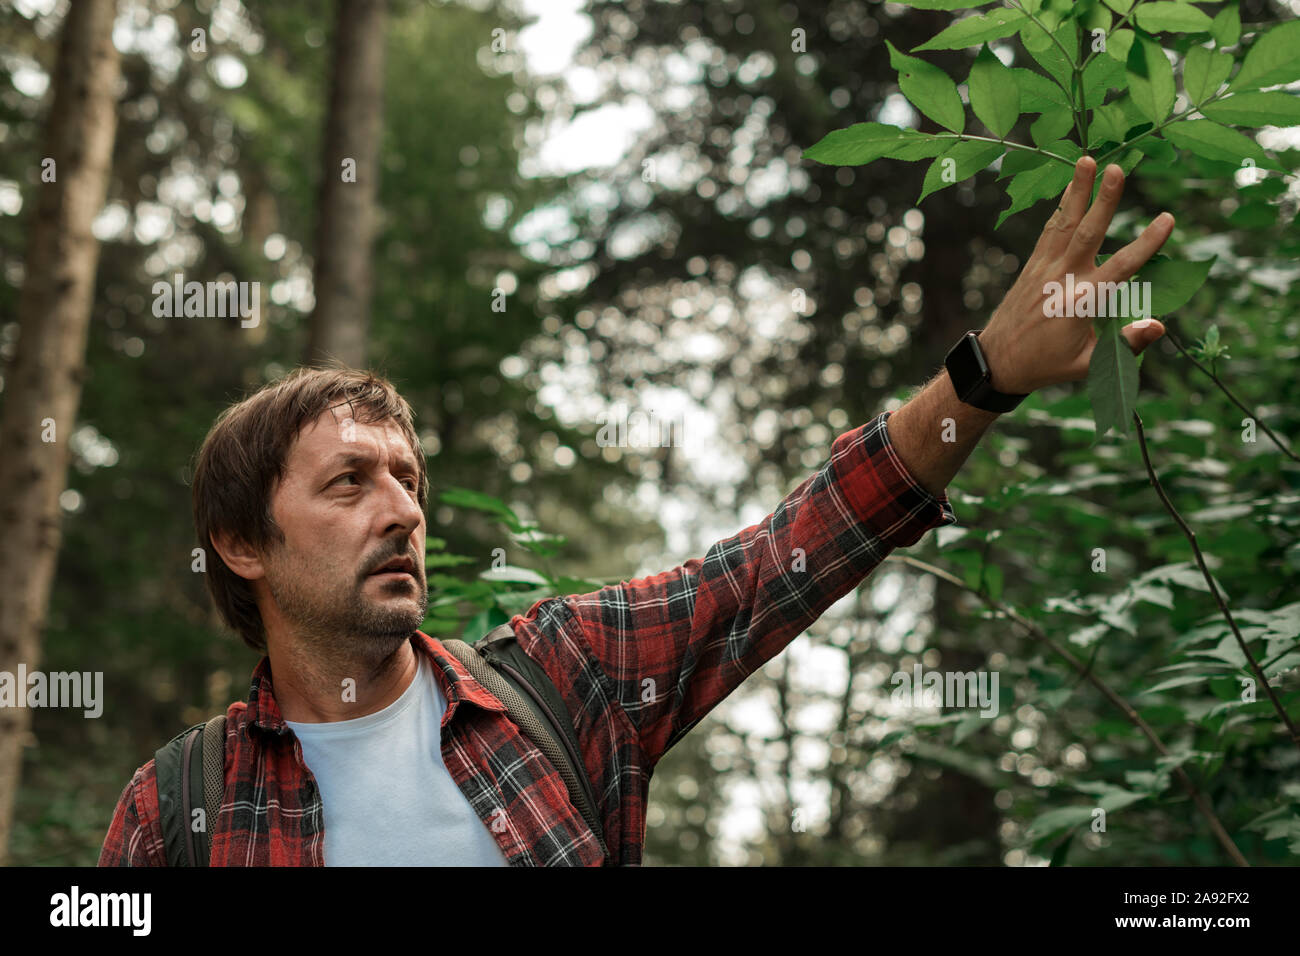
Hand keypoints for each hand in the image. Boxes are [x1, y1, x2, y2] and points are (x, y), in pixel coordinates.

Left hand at [977, 156, 1173, 394]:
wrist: (998, 362)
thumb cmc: (1047, 366)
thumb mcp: (1088, 365)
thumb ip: (1126, 346)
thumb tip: (1159, 326)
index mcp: (1081, 303)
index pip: (1121, 268)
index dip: (1145, 244)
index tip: (1167, 219)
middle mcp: (1062, 279)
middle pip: (1087, 233)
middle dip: (1103, 200)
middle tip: (1116, 168)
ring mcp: (1044, 269)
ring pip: (1064, 224)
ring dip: (1076, 191)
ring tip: (1086, 158)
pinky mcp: (1032, 266)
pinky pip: (1049, 232)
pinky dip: (1060, 208)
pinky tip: (1069, 187)